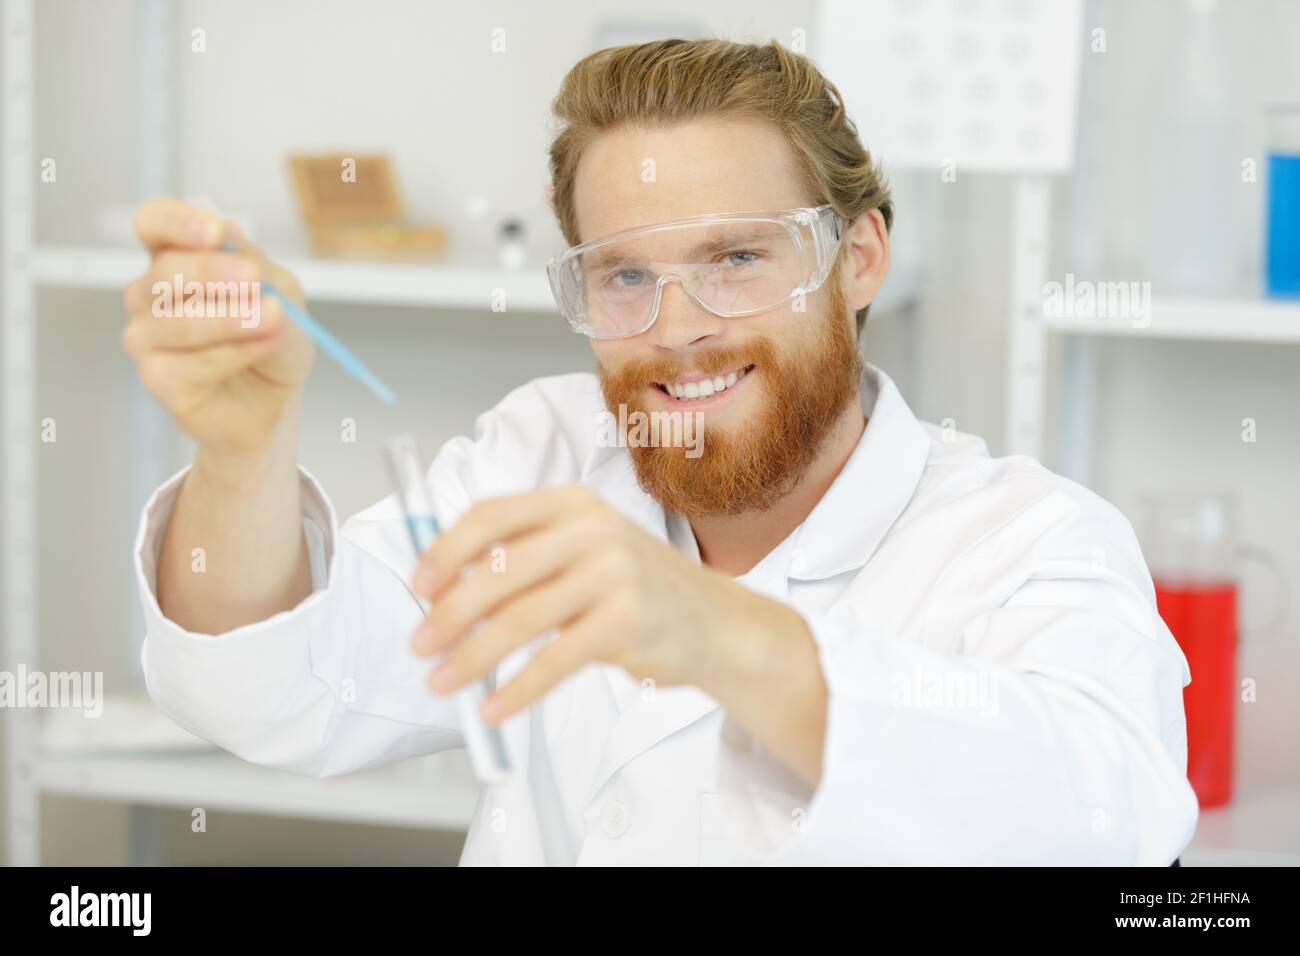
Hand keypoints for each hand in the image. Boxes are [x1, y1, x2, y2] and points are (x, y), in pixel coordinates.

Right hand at [121, 198, 314, 459]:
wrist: (278, 393)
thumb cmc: (273, 335)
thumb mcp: (282, 291)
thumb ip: (258, 268)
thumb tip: (230, 243)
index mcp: (175, 256)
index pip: (154, 223)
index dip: (178, 222)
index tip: (216, 233)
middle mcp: (150, 294)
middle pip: (165, 271)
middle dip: (212, 272)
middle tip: (255, 278)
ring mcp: (147, 337)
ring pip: (177, 321)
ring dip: (230, 318)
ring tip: (273, 318)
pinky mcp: (158, 379)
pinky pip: (189, 365)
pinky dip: (234, 353)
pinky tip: (262, 347)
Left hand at [408, 484, 769, 721]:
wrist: (716, 623)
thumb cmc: (637, 589)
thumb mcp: (586, 551)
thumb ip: (527, 559)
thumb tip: (444, 592)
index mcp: (573, 503)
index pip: (492, 515)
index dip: (446, 550)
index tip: (418, 585)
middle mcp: (593, 529)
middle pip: (499, 570)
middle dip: (448, 613)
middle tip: (420, 645)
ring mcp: (614, 574)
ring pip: (519, 619)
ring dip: (471, 657)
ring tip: (443, 682)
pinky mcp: (627, 622)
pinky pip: (553, 661)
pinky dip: (516, 690)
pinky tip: (494, 708)